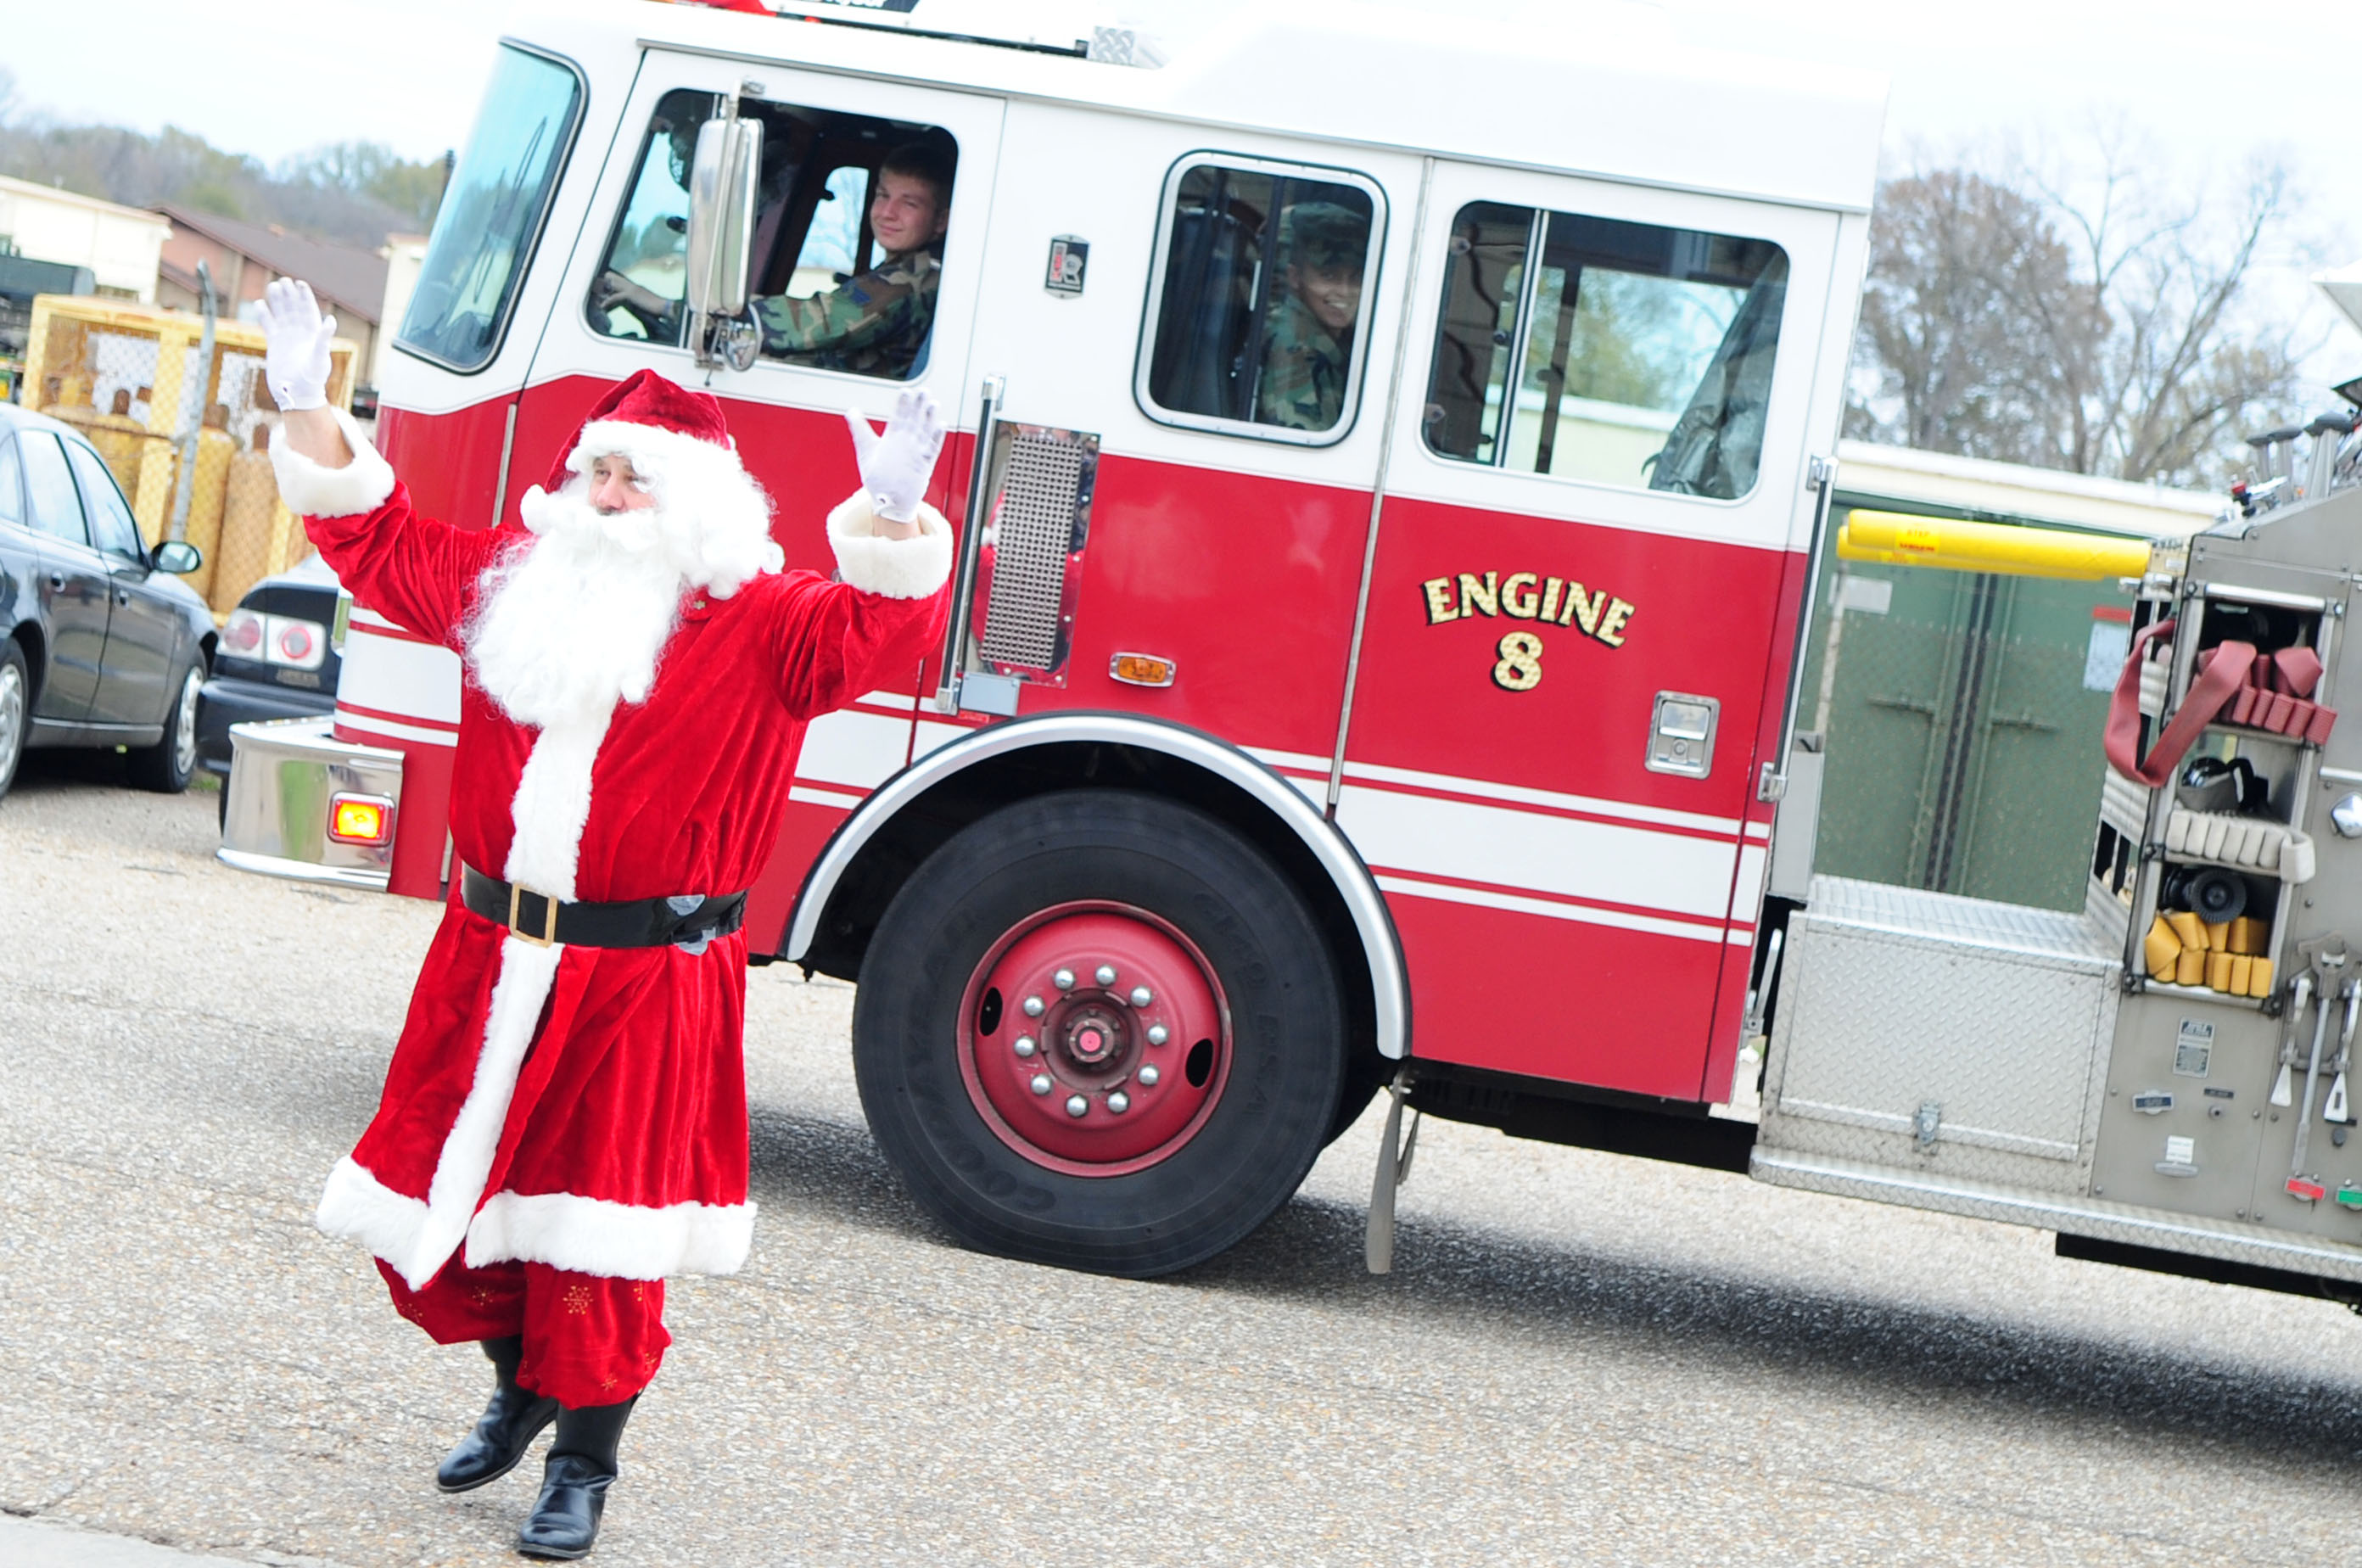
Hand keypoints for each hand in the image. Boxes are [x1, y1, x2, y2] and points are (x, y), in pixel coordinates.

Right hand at [258, 278, 335, 411]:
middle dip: (290, 295)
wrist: (297, 393)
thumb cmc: (313, 378)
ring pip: (282, 315)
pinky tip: (259, 304)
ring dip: (278, 301)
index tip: (300, 283)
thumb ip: (324, 338)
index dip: (305, 297)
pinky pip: (270, 326)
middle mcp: (301, 334)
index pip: (309, 311)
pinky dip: (265, 315)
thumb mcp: (320, 357)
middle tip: (283, 281)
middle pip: (295, 309)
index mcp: (314, 335)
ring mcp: (288, 338)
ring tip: (273, 286)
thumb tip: (331, 320)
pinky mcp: (276, 344)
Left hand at [593, 269, 666, 318]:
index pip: (621, 282)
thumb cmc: (659, 309)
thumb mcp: (646, 306)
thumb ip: (639, 305)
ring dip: (604, 291)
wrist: (664, 307)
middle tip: (598, 292)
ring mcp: (632, 289)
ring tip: (597, 298)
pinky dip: (607, 302)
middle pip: (615, 279)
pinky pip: (615, 297)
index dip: (612, 284)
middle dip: (605, 284)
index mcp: (637, 288)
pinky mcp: (630, 295)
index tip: (605, 290)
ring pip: (613, 285)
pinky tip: (602, 306)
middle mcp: (633, 286)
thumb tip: (636, 310)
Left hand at [844, 389, 945, 524]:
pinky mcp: (924, 465)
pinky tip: (941, 425)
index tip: (905, 391)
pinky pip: (932, 449)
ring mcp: (916, 453)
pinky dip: (936, 437)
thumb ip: (859, 429)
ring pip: (925, 432)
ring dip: (929, 418)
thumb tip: (851, 410)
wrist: (887, 501)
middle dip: (919, 405)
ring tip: (933, 404)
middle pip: (914, 420)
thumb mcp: (866, 450)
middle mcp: (906, 442)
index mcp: (893, 437)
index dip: (902, 404)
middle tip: (924, 390)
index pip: (899, 416)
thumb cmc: (876, 477)